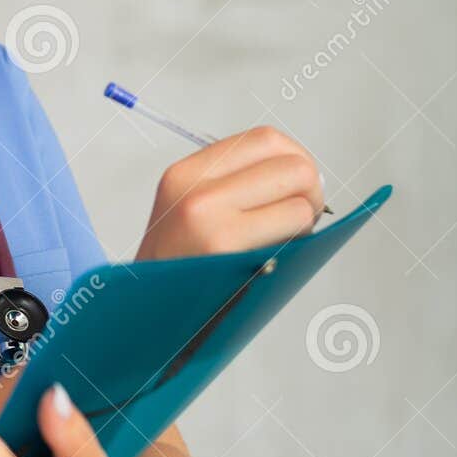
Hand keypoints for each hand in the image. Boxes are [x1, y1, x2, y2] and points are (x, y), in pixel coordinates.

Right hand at [135, 125, 325, 261]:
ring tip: (286, 238)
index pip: (264, 140)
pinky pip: (293, 228)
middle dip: (311, 190)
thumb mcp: (187, 212)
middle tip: (303, 215)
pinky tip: (280, 254)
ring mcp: (208, 219)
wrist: (145, 316)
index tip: (297, 185)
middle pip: (291, 164)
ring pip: (300, 197)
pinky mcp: (226, 248)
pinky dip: (300, 241)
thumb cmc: (178, 269)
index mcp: (185, 173)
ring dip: (305, 220)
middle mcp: (194, 189)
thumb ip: (235, 185)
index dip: (294, 158)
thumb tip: (306, 176)